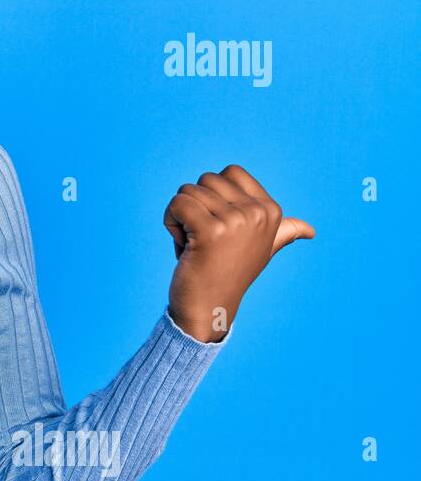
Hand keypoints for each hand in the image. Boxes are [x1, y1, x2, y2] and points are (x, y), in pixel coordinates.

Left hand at [162, 165, 314, 342]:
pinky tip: (183, 245)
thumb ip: (283, 233)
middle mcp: (258, 213)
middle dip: (195, 205)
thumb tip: (310, 230)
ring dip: (180, 217)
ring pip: (188, 190)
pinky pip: (177, 203)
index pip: (230, 172)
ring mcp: (236, 221)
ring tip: (194, 244)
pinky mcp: (211, 231)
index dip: (214, 195)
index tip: (220, 226)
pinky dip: (170, 222)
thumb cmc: (229, 274)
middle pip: (206, 179)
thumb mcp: (262, 249)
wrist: (210, 307)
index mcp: (272, 210)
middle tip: (203, 238)